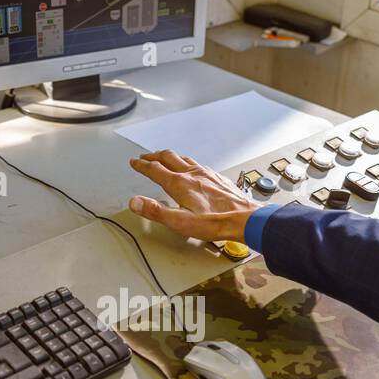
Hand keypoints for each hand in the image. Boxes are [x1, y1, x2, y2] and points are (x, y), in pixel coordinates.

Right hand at [128, 150, 257, 241]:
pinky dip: (187, 162)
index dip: (142, 165)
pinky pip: (198, 164)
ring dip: (170, 157)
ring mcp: (206, 174)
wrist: (244, 218)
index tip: (134, 163)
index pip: (154, 170)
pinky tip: (192, 168)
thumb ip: (155, 211)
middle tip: (145, 157)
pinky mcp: (217, 177)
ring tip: (165, 158)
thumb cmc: (215, 222)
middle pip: (168, 158)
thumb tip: (134, 202)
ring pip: (184, 158)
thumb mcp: (180, 222)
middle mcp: (192, 174)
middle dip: (153, 157)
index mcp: (179, 183)